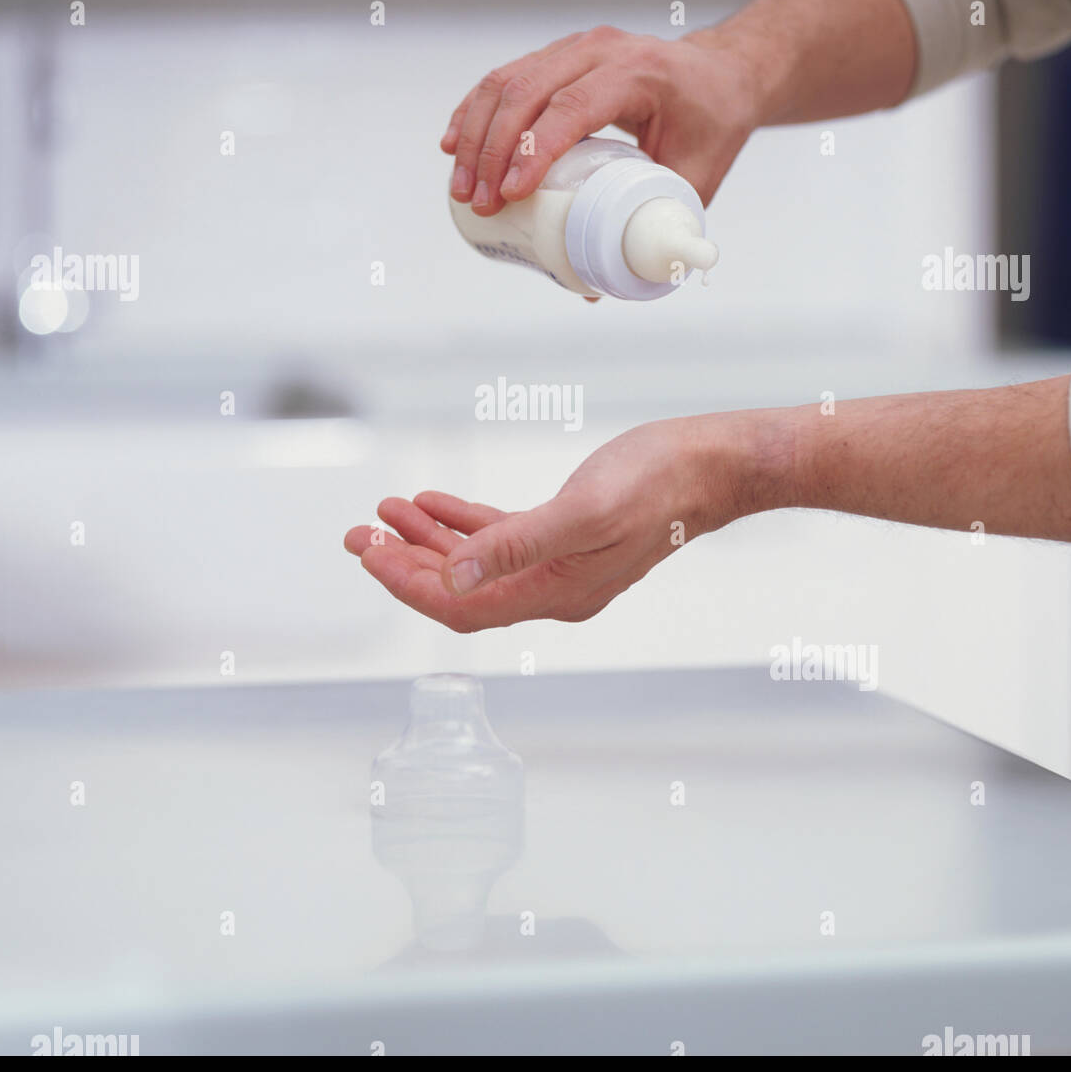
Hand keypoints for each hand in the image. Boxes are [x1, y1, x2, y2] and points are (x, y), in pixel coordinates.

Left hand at [344, 414, 771, 631]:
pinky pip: (500, 538)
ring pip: (475, 562)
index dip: (408, 584)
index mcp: (554, 593)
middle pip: (459, 589)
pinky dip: (462, 522)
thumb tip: (451, 577)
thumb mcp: (582, 511)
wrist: (712, 464)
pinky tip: (433, 502)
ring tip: (385, 512)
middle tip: (358, 534)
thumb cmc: (657, 483)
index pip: (461, 607)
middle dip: (404, 562)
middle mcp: (551, 589)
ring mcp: (559, 564)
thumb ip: (514, 546)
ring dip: (427, 539)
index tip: (369, 556)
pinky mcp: (567, 535)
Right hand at [441, 26, 760, 216]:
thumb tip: (598, 289)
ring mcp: (575, 47)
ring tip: (462, 188)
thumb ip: (655, 228)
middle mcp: (602, 50)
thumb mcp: (697, 176)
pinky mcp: (557, 55)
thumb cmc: (711, 124)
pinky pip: (504, 77)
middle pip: (527, 92)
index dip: (534, 150)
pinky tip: (454, 144)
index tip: (510, 196)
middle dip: (493, 152)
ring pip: (507, 82)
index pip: (573, 108)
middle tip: (480, 205)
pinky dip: (474, 112)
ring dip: (475, 136)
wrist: (720, 73)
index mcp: (639, 73)